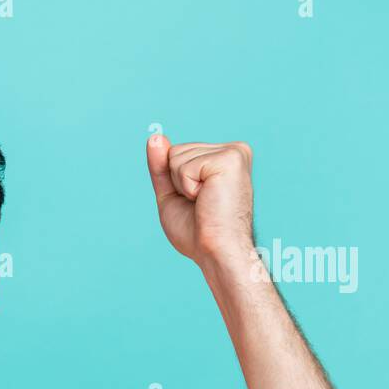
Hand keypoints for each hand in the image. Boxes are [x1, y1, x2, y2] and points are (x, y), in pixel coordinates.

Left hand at [146, 135, 253, 266]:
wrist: (217, 251)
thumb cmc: (198, 231)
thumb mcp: (172, 194)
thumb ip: (162, 167)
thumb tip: (154, 137)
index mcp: (224, 157)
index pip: (177, 153)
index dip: (175, 182)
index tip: (197, 201)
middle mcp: (233, 150)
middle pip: (175, 151)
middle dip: (177, 183)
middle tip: (201, 204)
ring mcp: (234, 152)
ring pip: (176, 156)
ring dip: (182, 187)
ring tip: (205, 202)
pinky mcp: (230, 158)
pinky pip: (183, 166)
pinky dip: (187, 188)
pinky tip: (207, 199)